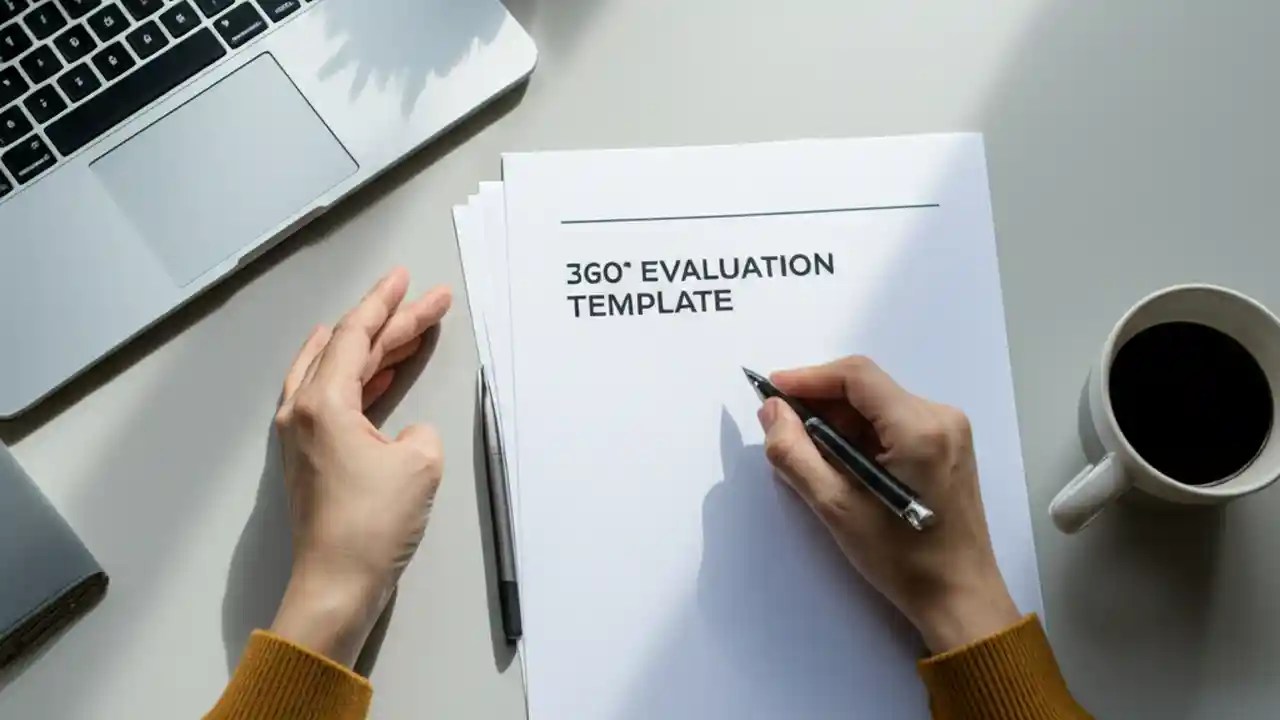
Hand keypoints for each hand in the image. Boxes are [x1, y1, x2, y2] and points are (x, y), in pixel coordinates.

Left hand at [269, 268, 451, 666]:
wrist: (336, 584)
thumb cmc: (373, 524)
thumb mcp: (419, 464)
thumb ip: (418, 432)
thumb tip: (403, 435)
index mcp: (323, 402)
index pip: (357, 335)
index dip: (386, 303)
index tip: (407, 279)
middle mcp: (303, 410)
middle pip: (349, 349)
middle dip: (392, 323)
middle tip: (430, 301)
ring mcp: (301, 435)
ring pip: (338, 371)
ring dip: (375, 349)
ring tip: (408, 328)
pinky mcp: (310, 457)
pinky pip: (334, 397)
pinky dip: (362, 379)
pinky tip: (379, 374)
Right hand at [757, 356, 1019, 652]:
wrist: (959, 596)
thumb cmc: (902, 559)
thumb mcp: (837, 507)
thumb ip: (795, 454)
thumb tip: (772, 411)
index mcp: (919, 427)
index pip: (857, 376)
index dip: (809, 377)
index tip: (770, 391)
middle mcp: (941, 416)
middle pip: (867, 389)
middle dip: (820, 403)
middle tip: (781, 428)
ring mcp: (950, 430)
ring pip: (878, 406)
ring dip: (839, 422)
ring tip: (808, 453)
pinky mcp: (948, 446)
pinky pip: (894, 423)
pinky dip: (861, 435)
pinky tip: (841, 464)